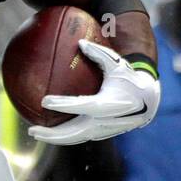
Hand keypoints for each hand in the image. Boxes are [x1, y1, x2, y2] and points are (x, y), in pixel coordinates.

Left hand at [30, 39, 159, 145]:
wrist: (148, 101)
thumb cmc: (130, 78)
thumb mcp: (117, 64)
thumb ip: (99, 53)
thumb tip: (80, 42)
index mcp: (107, 104)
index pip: (81, 106)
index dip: (62, 104)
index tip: (44, 101)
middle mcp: (104, 121)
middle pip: (73, 132)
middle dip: (51, 133)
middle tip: (31, 129)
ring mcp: (102, 130)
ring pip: (74, 138)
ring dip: (54, 138)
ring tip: (35, 132)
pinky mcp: (101, 134)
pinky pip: (78, 136)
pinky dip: (63, 135)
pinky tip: (49, 130)